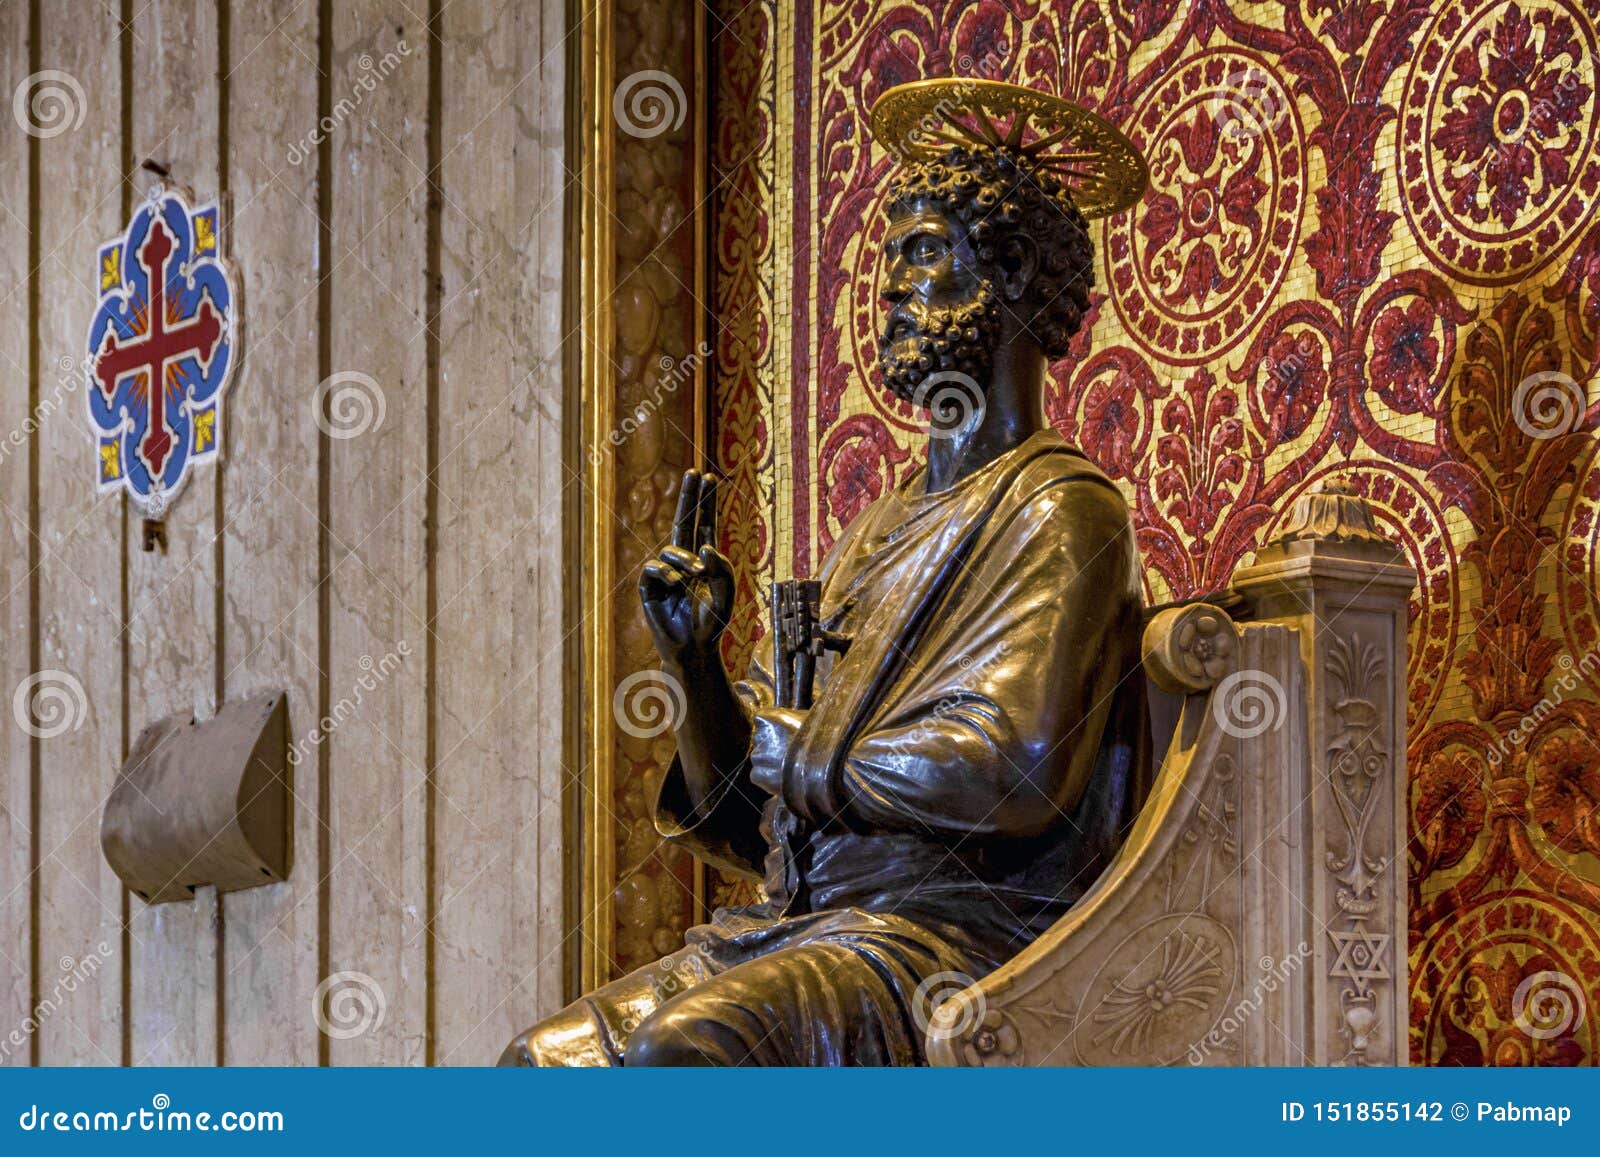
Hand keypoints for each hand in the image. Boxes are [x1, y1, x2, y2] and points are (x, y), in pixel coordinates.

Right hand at [639, 471, 734, 666]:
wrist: (694, 648)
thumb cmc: (711, 622)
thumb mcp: (726, 594)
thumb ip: (722, 568)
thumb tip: (705, 545)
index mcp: (705, 559)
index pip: (705, 523)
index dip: (706, 501)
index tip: (708, 476)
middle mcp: (684, 561)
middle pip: (684, 521)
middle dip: (689, 497)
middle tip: (693, 472)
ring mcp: (666, 572)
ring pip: (672, 549)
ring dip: (685, 559)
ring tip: (696, 575)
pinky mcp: (650, 587)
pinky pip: (654, 568)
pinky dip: (666, 572)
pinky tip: (676, 583)